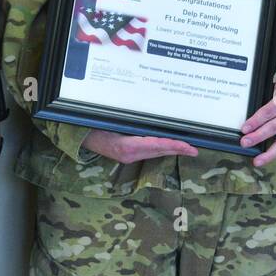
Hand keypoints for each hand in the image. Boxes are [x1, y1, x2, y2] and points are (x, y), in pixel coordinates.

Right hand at [82, 130, 198, 163]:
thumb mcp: (113, 122)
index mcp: (127, 146)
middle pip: (158, 151)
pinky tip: (169, 148)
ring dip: (171, 151)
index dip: (172, 146)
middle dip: (177, 150)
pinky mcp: (128, 156)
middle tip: (194, 149)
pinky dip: (161, 150)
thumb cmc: (95, 126)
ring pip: (155, 153)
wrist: (81, 137)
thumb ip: (132, 124)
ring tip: (187, 149)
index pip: (155, 145)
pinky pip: (148, 152)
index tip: (186, 146)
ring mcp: (129, 157)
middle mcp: (130, 154)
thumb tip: (152, 119)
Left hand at [240, 82, 275, 166]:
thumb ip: (265, 102)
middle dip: (258, 137)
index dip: (256, 121)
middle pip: (274, 127)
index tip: (244, 129)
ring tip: (257, 160)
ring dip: (268, 153)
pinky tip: (267, 158)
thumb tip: (248, 120)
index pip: (269, 111)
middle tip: (245, 143)